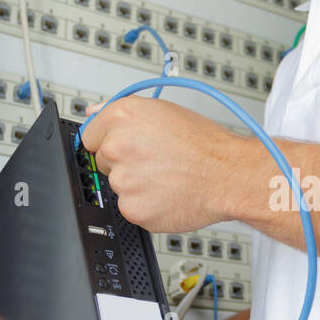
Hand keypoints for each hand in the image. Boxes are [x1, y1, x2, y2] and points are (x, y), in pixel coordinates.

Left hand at [80, 95, 243, 233]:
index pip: (90, 134)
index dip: (109, 140)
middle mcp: (118, 146)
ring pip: (118, 185)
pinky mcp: (132, 208)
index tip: (124, 146)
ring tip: (166, 177)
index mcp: (123, 117)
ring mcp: (123, 180)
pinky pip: (130, 207)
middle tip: (154, 161)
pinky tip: (167, 193)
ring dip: (136, 185)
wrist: (229, 176)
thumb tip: (94, 113)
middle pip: (102, 160)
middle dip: (123, 162)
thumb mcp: (164, 111)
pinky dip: (146, 205)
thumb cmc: (205, 145)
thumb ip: (122, 111)